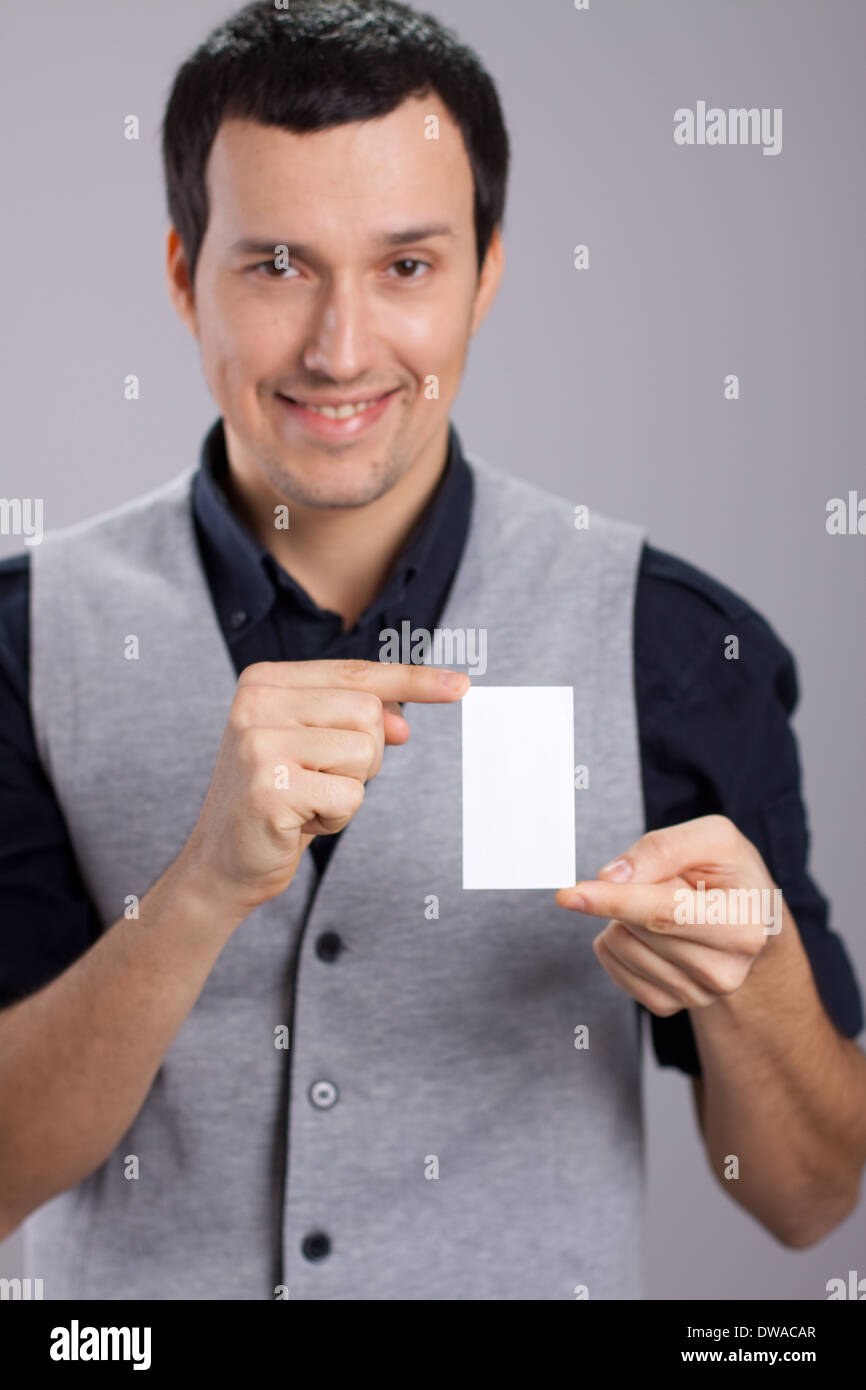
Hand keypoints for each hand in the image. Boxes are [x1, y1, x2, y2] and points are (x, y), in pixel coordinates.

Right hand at [179, 658, 469, 914]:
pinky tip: (300, 822)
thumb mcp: (314, 748)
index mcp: (264, 681)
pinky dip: (337, 818)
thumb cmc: (276, 799)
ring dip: (349, 788)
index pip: (356, 672)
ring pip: (363, 752)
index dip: (412, 680)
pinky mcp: (270, 787)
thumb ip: (355, 724)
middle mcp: (256, 702)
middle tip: (320, 781)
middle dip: (364, 756)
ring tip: (307, 800)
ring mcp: (259, 744)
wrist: (221, 862)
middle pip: (367, 712)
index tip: (461, 686)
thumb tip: (404, 721)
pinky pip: (350, 796)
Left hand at [554, 814, 782, 1015]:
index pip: (664, 914)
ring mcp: (696, 995)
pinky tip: (650, 932)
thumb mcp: (713, 837)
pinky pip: (613, 967)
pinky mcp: (668, 1005)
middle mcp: (724, 971)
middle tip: (670, 884)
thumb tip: (611, 878)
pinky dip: (618, 940)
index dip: (613, 901)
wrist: (749, 918)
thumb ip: (663, 849)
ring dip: (624, 917)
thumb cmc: (730, 874)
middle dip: (631, 894)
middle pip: (636, 927)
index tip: (569, 894)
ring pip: (619, 946)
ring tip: (665, 907)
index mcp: (744, 927)